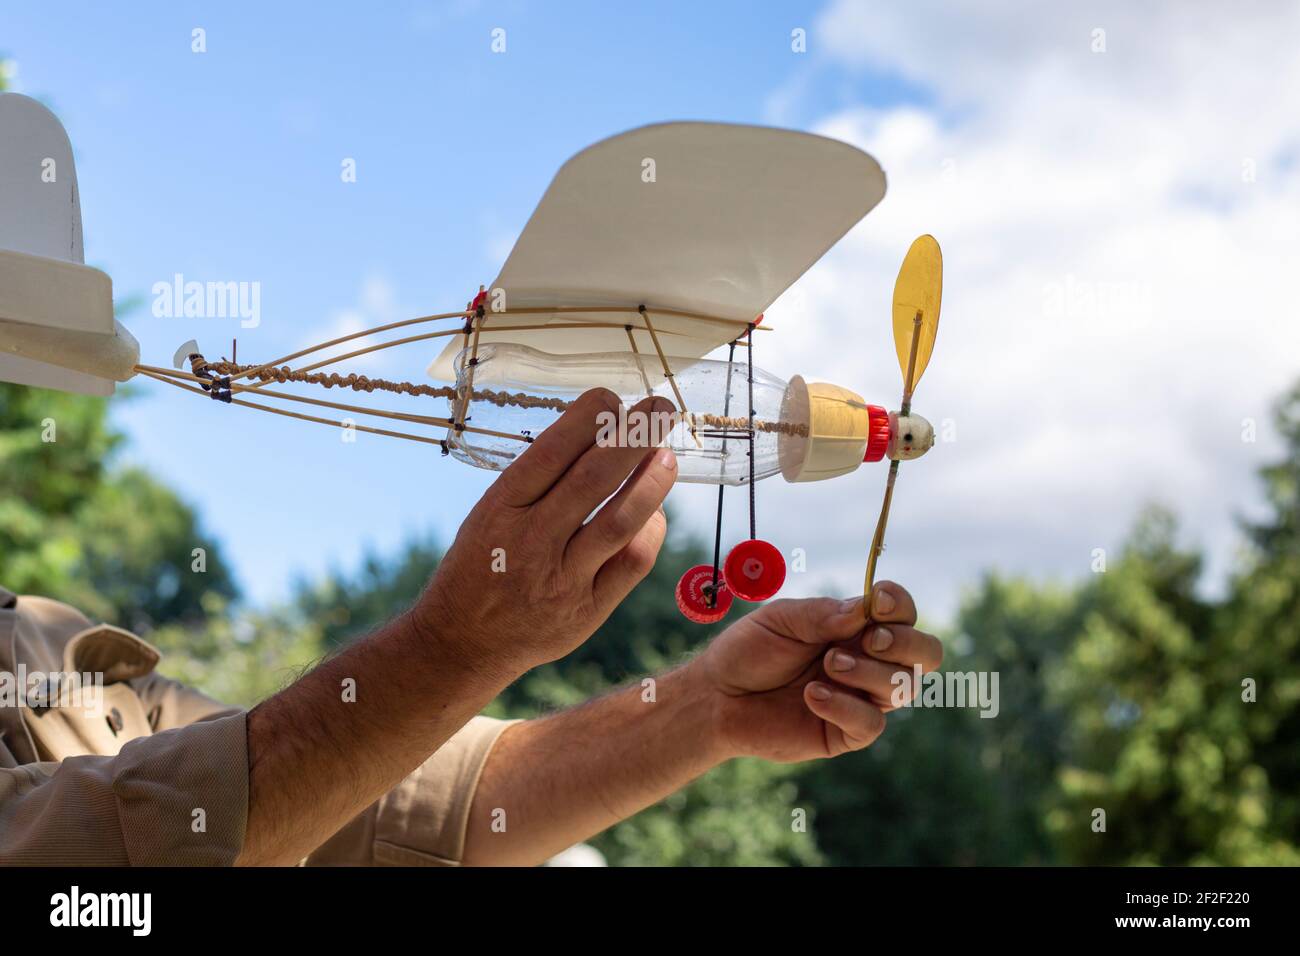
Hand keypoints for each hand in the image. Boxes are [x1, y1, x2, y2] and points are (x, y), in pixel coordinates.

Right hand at [414, 389, 677, 676]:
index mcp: (500, 509)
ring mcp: (561, 579)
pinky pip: (632, 563)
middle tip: (660, 409)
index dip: (587, 419)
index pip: (551, 453)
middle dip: (634, 437)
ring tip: (668, 456)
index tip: (611, 397)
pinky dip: (651, 530)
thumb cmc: (482, 564)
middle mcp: (531, 542)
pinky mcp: (587, 611)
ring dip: (652, 483)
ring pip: (621, 521)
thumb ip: (539, 481)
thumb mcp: (491, 513)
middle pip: (593, 479)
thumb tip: (603, 433)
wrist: (463, 641)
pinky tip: (654, 512)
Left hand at [693, 582, 942, 761]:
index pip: (902, 613)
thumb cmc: (748, 651)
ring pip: (903, 686)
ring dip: (868, 671)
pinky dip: (846, 706)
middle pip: (926, 653)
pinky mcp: (846, 732)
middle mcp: (867, 661)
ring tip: (827, 665)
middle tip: (868, 638)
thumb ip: (823, 614)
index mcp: (855, 627)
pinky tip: (813, 696)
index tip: (877, 600)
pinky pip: (872, 723)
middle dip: (905, 642)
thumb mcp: (781, 619)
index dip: (900, 605)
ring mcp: (861, 697)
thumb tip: (866, 610)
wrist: (716, 696)